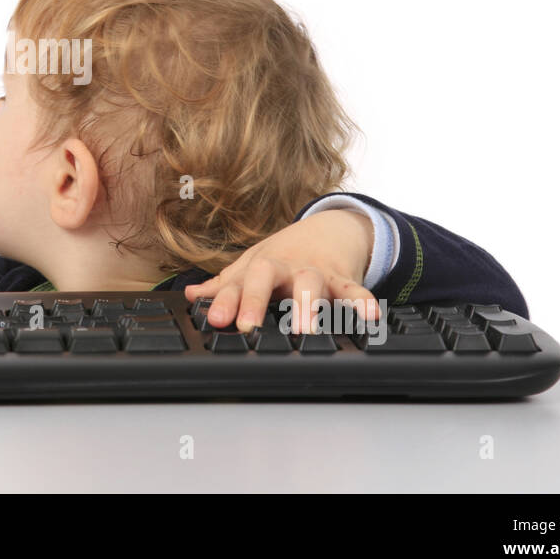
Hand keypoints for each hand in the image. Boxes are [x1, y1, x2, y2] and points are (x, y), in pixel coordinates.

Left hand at [183, 209, 380, 332]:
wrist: (327, 229)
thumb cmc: (283, 255)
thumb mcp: (251, 267)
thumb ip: (223, 285)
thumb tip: (189, 295)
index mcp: (258, 267)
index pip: (236, 284)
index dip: (224, 301)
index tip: (215, 319)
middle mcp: (284, 267)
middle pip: (267, 277)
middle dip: (257, 300)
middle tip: (249, 327)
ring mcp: (313, 271)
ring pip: (310, 283)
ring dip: (307, 304)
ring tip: (305, 330)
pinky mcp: (342, 277)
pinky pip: (353, 288)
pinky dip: (362, 300)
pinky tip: (370, 316)